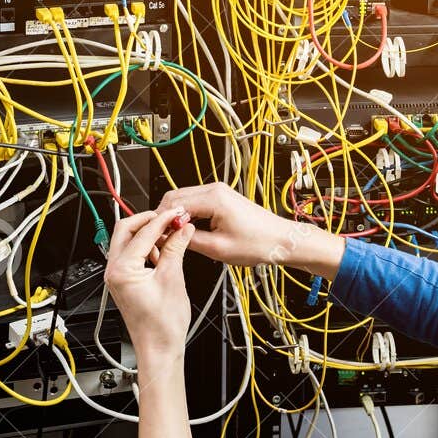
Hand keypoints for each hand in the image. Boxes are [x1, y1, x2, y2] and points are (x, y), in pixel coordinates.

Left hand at [104, 207, 194, 364]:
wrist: (159, 349)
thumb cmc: (162, 326)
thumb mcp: (173, 278)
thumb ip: (176, 248)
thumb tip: (182, 229)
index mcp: (122, 269)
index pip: (142, 233)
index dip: (162, 219)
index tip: (176, 213)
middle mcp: (114, 271)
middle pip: (126, 230)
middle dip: (148, 221)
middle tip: (170, 218)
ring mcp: (118, 276)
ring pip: (128, 242)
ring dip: (148, 235)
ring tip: (171, 235)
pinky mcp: (124, 281)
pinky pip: (132, 255)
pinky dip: (147, 248)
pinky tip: (165, 251)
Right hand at [157, 182, 344, 275]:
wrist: (281, 240)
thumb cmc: (258, 244)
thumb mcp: (218, 248)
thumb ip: (189, 240)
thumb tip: (168, 237)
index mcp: (213, 198)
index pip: (173, 203)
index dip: (161, 220)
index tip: (156, 236)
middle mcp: (215, 189)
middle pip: (175, 197)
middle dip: (166, 216)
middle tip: (162, 237)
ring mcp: (218, 191)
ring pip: (184, 198)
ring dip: (176, 215)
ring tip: (175, 235)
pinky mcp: (221, 197)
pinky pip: (195, 201)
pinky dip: (187, 213)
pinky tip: (188, 229)